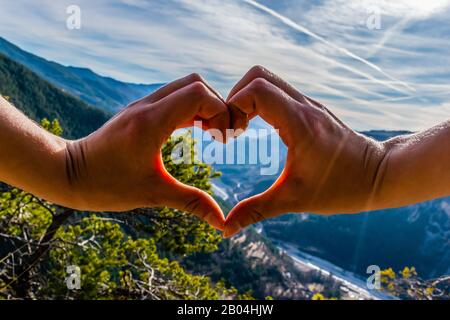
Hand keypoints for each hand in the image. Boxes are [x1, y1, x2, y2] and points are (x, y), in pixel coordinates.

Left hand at [64, 74, 228, 229]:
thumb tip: (221, 223)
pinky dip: (191, 109)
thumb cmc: (105, 185)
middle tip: (220, 135)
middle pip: (195, 83)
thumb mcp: (153, 194)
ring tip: (212, 134)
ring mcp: (142, 105)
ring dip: (204, 106)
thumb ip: (191, 203)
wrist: (69, 174)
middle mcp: (147, 106)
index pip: (198, 93)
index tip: (222, 139)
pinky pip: (173, 97)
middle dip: (216, 105)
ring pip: (184, 87)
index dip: (220, 111)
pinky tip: (196, 131)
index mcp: (151, 122)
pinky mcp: (139, 111)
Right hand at [223, 66, 386, 236]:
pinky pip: (278, 92)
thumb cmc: (342, 188)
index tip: (230, 137)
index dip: (232, 107)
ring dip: (246, 99)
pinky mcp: (310, 109)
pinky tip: (257, 128)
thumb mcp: (294, 200)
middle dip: (234, 98)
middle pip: (257, 76)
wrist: (381, 175)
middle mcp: (304, 106)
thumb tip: (226, 229)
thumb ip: (256, 211)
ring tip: (241, 128)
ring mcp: (308, 104)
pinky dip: (259, 103)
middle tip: (232, 129)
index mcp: (300, 123)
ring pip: (267, 80)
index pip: (255, 91)